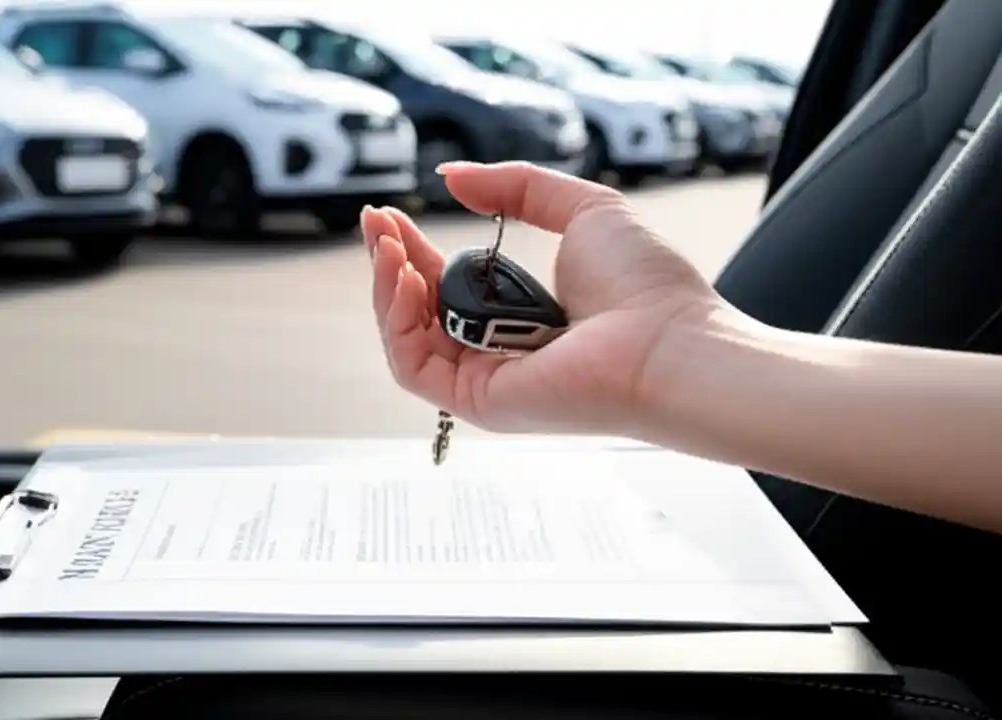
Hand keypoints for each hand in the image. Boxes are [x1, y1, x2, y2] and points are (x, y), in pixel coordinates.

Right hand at [361, 161, 737, 435]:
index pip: (448, 285)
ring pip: (407, 339)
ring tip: (386, 246)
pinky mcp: (480, 402)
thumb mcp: (581, 208)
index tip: (392, 214)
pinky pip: (414, 367)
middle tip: (374, 220)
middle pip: (419, 311)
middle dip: (390, 262)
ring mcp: (486, 382)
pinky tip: (403, 280)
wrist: (671, 344)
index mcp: (520, 319)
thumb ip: (518, 186)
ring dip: (385, 289)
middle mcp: (497, 355)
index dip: (415, 249)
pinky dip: (397, 323)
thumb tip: (452, 176)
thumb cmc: (646, 287)